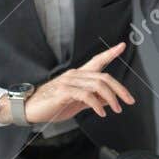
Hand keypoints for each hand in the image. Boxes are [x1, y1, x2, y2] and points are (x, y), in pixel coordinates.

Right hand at [12, 42, 136, 123]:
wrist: (29, 109)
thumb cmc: (52, 105)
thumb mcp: (77, 103)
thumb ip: (93, 100)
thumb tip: (109, 101)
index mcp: (78, 75)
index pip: (97, 61)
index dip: (110, 53)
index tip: (122, 46)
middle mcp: (75, 75)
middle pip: (104, 77)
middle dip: (120, 89)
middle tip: (129, 101)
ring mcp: (69, 82)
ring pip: (98, 85)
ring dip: (111, 98)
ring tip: (117, 109)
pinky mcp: (63, 92)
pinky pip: (86, 95)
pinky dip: (97, 105)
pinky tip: (101, 113)